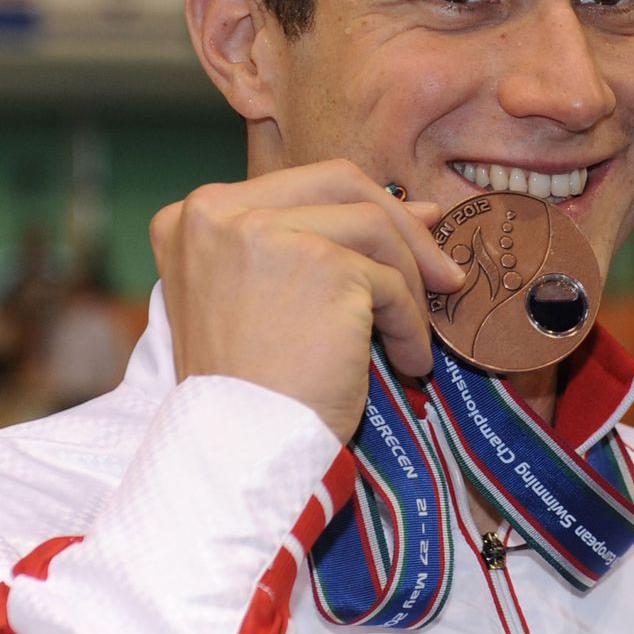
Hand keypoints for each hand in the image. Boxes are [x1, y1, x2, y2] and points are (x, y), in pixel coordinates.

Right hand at [149, 159, 467, 440]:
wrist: (236, 450)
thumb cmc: (248, 390)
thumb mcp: (260, 299)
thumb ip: (313, 244)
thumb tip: (419, 210)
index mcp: (193, 217)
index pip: (297, 185)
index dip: (362, 205)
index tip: (409, 233)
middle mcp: (220, 213)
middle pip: (339, 183)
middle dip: (401, 224)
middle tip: (440, 272)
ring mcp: (268, 233)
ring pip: (374, 228)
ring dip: (408, 284)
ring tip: (413, 337)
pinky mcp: (322, 267)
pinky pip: (389, 283)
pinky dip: (409, 324)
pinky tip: (408, 363)